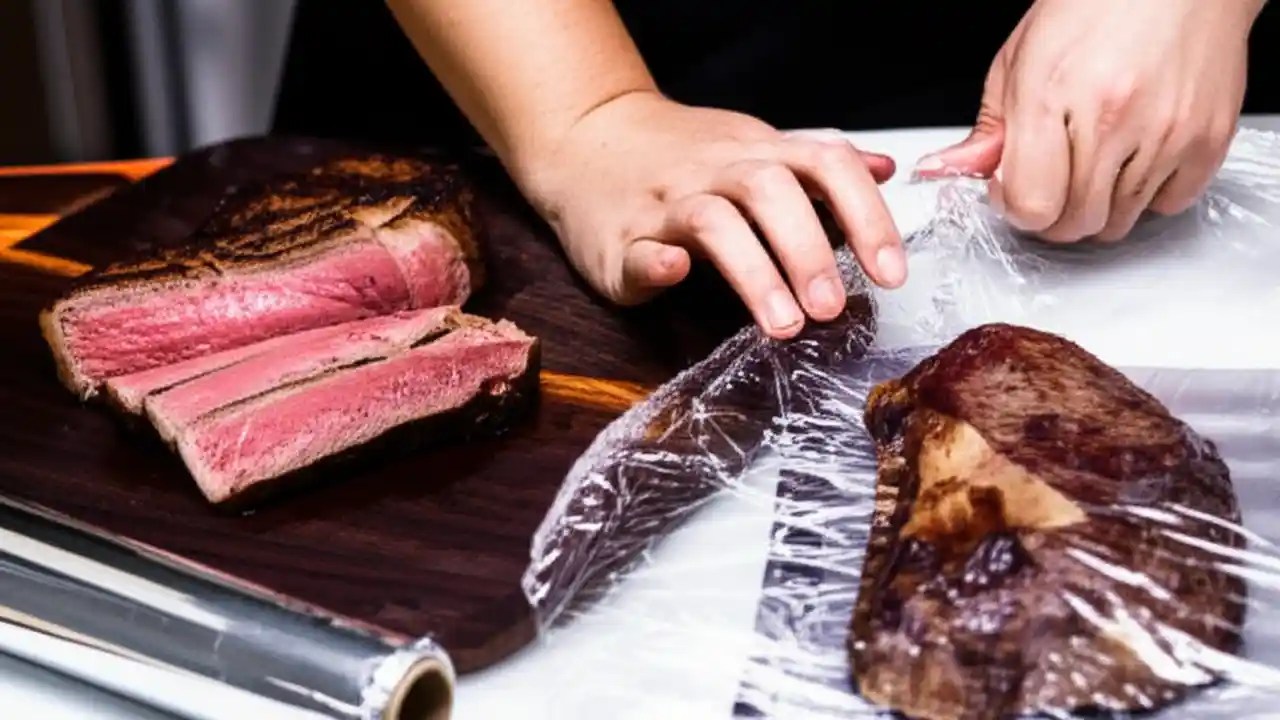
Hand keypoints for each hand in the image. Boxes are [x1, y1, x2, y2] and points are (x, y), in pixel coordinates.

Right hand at [523, 91, 905, 339]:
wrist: (587, 138)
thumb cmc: (681, 155)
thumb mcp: (755, 147)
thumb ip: (819, 164)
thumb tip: (885, 169)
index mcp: (758, 153)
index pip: (825, 165)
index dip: (867, 216)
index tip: (891, 273)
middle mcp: (716, 171)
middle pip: (771, 191)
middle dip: (809, 251)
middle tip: (833, 309)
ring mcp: (667, 203)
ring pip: (714, 224)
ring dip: (754, 273)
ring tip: (784, 324)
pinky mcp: (622, 238)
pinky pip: (640, 247)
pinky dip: (660, 260)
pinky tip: (677, 272)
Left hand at [914, 0, 1260, 242]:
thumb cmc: (1098, 5)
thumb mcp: (1019, 60)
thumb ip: (989, 129)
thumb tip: (951, 170)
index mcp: (1052, 95)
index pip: (1030, 204)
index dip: (1015, 206)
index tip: (1015, 188)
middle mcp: (1112, 116)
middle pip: (1074, 223)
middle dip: (1054, 214)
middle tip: (1053, 180)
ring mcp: (1166, 132)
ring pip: (1119, 223)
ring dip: (1099, 207)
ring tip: (1094, 160)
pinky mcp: (1208, 139)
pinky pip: (1169, 205)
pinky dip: (1148, 196)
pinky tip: (1135, 158)